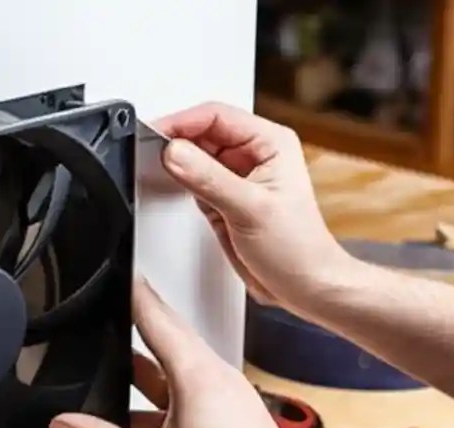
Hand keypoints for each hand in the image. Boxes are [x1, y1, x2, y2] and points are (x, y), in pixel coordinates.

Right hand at [49, 279, 321, 427]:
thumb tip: (67, 425)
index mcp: (195, 375)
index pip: (157, 318)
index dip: (134, 293)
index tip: (121, 274)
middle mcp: (215, 374)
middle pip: (168, 335)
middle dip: (137, 323)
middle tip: (112, 311)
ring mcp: (227, 390)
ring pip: (179, 363)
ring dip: (148, 365)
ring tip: (117, 370)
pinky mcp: (233, 407)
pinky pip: (193, 385)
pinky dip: (166, 389)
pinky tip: (144, 414)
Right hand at [154, 102, 358, 313]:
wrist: (303, 285)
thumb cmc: (298, 248)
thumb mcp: (250, 209)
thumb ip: (208, 179)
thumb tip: (174, 153)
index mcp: (270, 143)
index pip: (216, 116)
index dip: (181, 122)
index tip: (154, 134)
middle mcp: (254, 155)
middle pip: (202, 132)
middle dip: (176, 142)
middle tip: (150, 154)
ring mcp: (237, 177)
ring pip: (194, 156)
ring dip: (177, 164)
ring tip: (159, 171)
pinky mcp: (223, 198)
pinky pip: (193, 181)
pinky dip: (179, 184)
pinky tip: (173, 190)